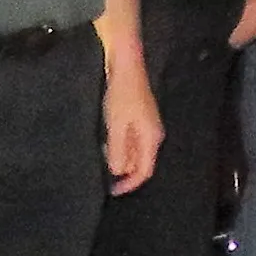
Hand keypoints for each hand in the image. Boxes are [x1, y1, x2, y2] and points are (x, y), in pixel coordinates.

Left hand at [102, 51, 162, 190]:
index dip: (129, 184)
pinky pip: (132, 140)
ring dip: (121, 157)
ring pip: (136, 152)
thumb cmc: (122, 94)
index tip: (112, 190)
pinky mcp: (139, 118)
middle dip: (124, 171)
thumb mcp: (116, 125)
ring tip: (103, 156)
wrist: (126, 66)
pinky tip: (107, 141)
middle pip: (141, 162)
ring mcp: (147, 125)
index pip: (144, 171)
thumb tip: (118, 171)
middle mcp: (153, 134)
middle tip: (103, 173)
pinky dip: (120, 146)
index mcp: (151, 138)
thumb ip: (118, 150)